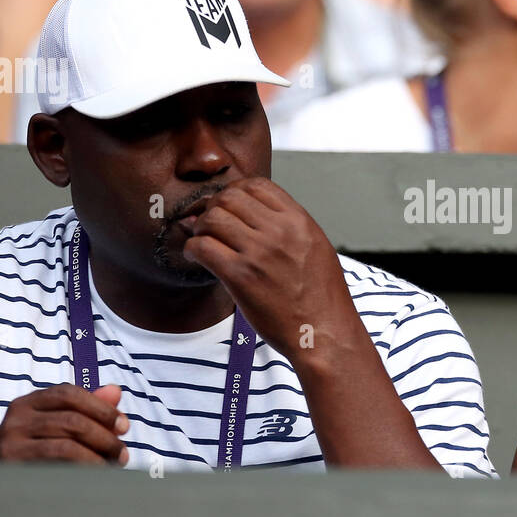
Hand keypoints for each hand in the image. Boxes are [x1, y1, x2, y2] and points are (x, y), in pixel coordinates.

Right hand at [0, 384, 128, 463]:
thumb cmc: (35, 458)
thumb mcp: (59, 430)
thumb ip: (87, 410)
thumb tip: (116, 391)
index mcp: (28, 403)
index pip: (69, 393)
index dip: (101, 408)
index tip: (124, 426)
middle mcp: (16, 417)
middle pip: (72, 419)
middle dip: (105, 436)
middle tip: (123, 454)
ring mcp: (9, 441)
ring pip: (67, 443)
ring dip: (98, 455)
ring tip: (113, 466)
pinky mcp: (10, 465)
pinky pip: (55, 463)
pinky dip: (82, 467)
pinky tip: (95, 477)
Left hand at [183, 178, 358, 360]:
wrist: (323, 331)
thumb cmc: (321, 296)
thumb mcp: (315, 247)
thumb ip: (288, 227)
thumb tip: (252, 214)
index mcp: (299, 221)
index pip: (257, 185)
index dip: (236, 191)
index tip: (229, 206)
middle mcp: (279, 231)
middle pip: (229, 197)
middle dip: (214, 207)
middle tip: (211, 225)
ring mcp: (260, 253)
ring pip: (212, 218)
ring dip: (201, 228)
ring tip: (204, 242)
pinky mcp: (241, 276)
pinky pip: (202, 247)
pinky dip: (193, 249)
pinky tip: (198, 257)